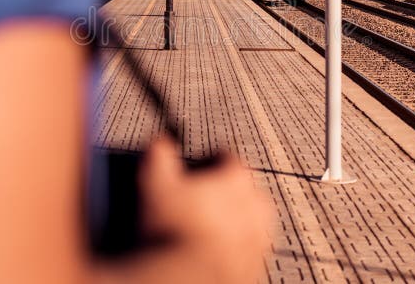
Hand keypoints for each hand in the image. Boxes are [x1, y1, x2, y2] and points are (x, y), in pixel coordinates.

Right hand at [138, 139, 272, 283]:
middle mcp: (257, 205)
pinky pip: (244, 248)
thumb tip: (160, 143)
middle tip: (193, 205)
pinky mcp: (258, 265)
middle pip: (240, 189)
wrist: (191, 281)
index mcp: (237, 177)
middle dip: (220, 193)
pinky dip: (229, 247)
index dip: (203, 162)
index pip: (225, 157)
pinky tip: (205, 253)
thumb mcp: (154, 184)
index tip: (188, 174)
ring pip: (245, 220)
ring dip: (227, 221)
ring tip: (198, 232)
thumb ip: (158, 155)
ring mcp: (260, 237)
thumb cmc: (173, 231)